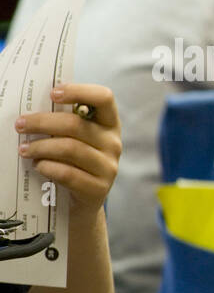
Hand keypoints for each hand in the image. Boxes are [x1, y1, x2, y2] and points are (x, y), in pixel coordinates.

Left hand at [16, 83, 121, 213]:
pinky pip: (68, 173)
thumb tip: (31, 108)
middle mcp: (114, 143)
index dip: (79, 92)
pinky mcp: (99, 188)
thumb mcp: (76, 138)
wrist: (83, 200)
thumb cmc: (74, 161)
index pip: (104, 98)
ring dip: (41, 147)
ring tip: (24, 149)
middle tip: (20, 125)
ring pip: (70, 149)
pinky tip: (38, 166)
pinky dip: (48, 167)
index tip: (52, 94)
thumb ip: (65, 121)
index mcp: (109, 123)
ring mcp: (109, 166)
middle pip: (76, 125)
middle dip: (42, 122)